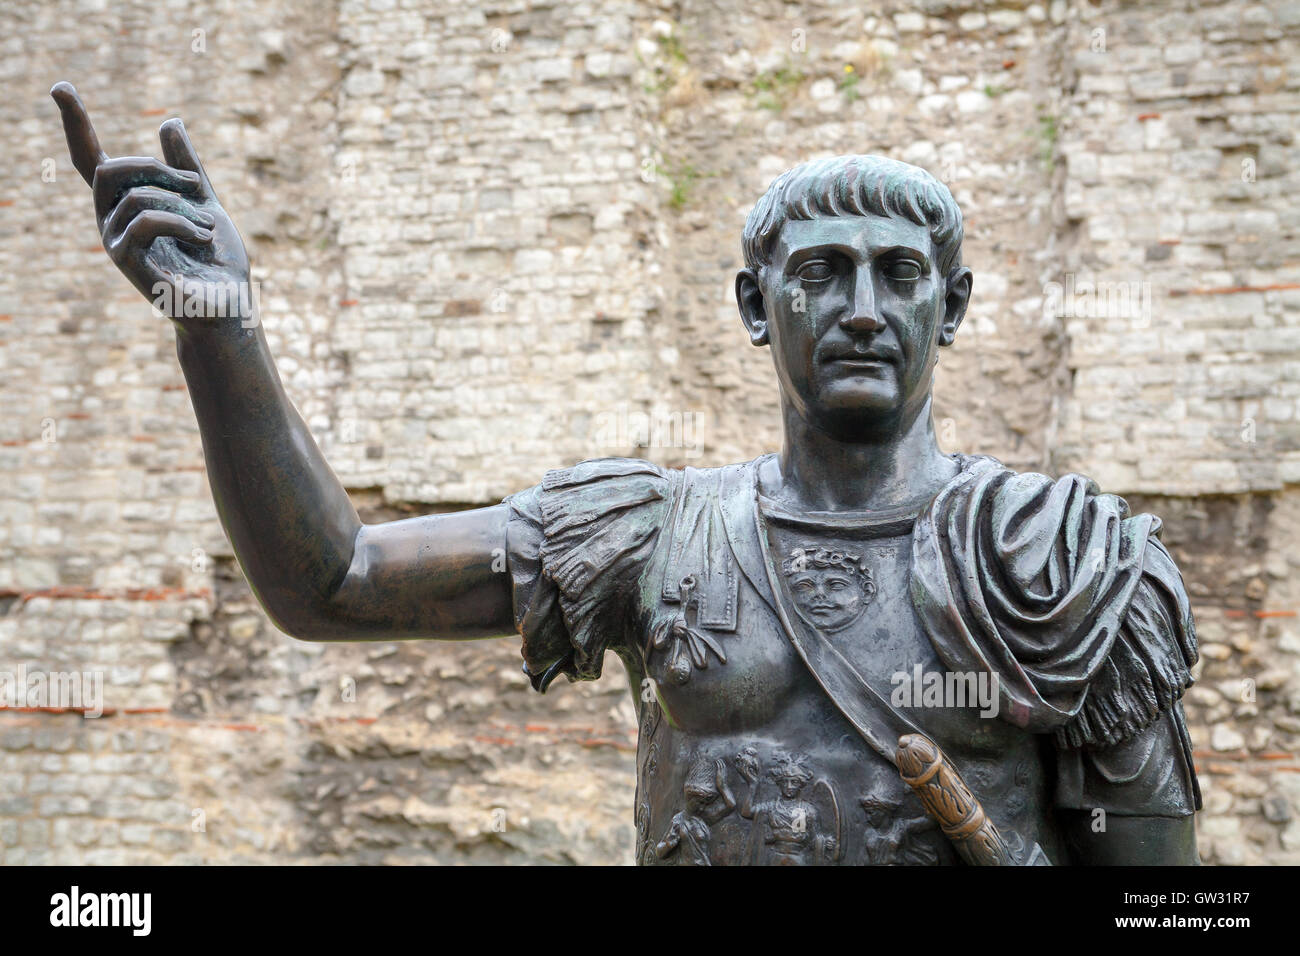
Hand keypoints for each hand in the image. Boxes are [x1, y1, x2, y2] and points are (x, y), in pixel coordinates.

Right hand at [52, 81, 251, 323]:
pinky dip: (181, 223)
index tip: (60, 86)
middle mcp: (111, 220)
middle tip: (196, 186)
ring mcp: (113, 241)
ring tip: (208, 231)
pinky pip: (143, 219)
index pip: (91, 159)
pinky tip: (203, 239)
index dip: (75, 124)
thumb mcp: (204, 203)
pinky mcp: (124, 261)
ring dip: (182, 205)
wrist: (229, 305)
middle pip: (111, 168)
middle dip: (156, 167)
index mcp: (126, 204)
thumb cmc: (217, 261)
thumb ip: (186, 168)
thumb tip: (170, 122)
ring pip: (135, 195)